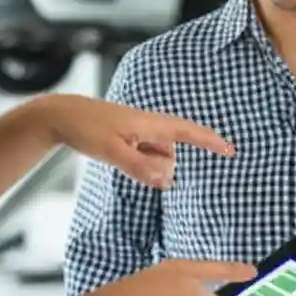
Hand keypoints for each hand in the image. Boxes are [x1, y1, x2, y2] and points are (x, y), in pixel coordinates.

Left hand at [45, 93, 233, 187]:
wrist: (64, 115)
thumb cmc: (88, 128)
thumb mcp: (113, 152)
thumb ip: (141, 167)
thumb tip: (167, 180)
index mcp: (152, 124)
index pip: (190, 133)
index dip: (212, 142)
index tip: (231, 150)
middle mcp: (152, 127)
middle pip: (171, 157)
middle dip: (160, 170)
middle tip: (127, 161)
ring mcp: (142, 133)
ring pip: (158, 160)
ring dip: (146, 167)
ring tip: (117, 155)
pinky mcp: (133, 138)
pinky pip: (146, 158)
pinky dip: (140, 164)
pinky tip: (119, 157)